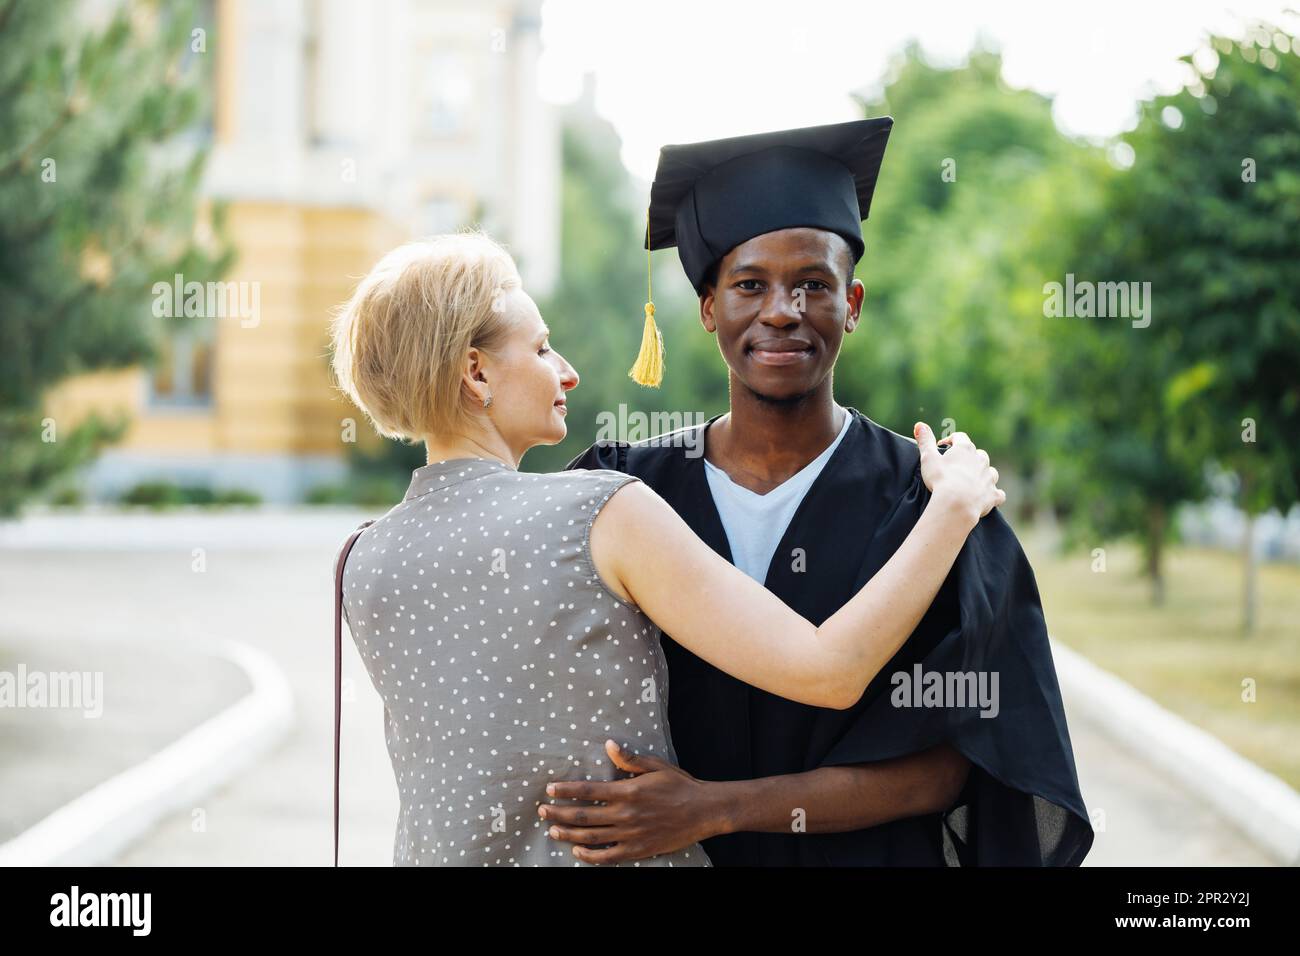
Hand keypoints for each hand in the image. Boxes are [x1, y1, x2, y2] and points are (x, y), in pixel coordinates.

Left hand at [537, 740, 721, 863]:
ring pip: (591, 837)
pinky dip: (590, 856)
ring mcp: (631, 834)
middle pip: (584, 816)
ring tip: (552, 830)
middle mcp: (626, 814)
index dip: (566, 790)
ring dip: (568, 834)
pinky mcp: (638, 850)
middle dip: (559, 813)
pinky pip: (608, 857)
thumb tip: (609, 745)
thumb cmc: (679, 785)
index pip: (588, 791)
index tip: (550, 789)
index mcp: (628, 791)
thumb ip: (629, 760)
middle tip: (542, 810)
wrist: (704, 811)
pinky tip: (577, 852)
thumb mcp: (655, 766)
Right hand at [913, 422, 1005, 525]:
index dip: (950, 440)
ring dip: (983, 474)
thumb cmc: (941, 479)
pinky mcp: (993, 495)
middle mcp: (981, 460)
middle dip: (969, 457)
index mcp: (965, 449)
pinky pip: (998, 493)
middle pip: (978, 454)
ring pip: (990, 471)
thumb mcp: (928, 458)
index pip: (959, 437)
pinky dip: (994, 494)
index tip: (941, 446)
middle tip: (956, 466)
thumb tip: (919, 425)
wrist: (957, 504)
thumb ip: (925, 441)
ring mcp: (989, 478)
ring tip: (972, 481)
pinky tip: (989, 496)